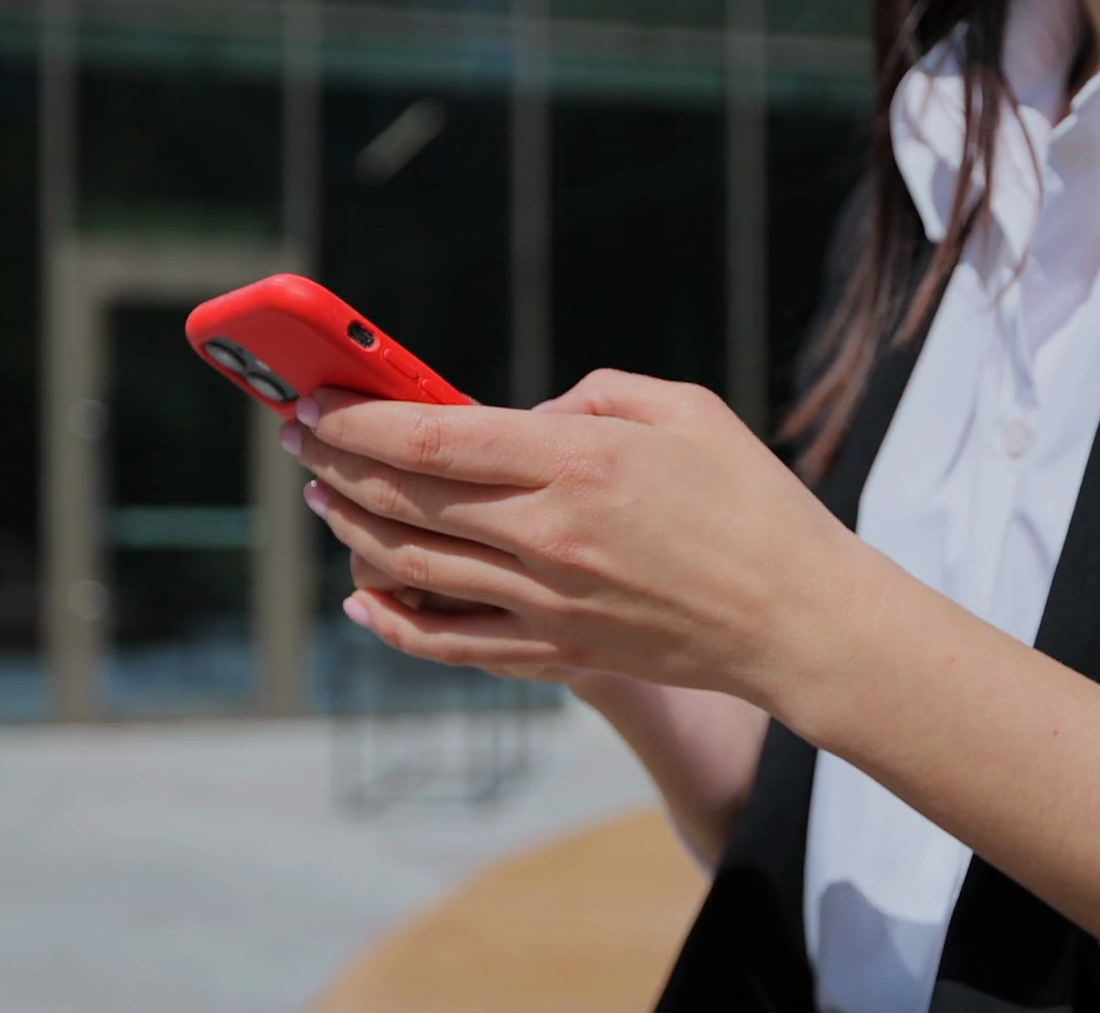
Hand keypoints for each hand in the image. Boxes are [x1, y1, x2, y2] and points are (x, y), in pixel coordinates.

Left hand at [280, 369, 875, 708]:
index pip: (429, 439)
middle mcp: (548, 536)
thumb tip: (521, 417)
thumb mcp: (685, 409)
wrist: (799, 620)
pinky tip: (363, 598)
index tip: (314, 403)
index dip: (355, 420)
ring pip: (411, 569)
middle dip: (334, 465)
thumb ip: (592, 396)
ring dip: (352, 530)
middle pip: (403, 502)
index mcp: (577, 462)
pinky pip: (448, 645)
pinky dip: (392, 621)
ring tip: (327, 501)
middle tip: (300, 442)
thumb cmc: (752, 502)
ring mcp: (547, 605)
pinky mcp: (558, 654)